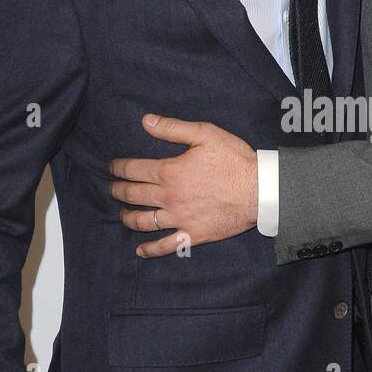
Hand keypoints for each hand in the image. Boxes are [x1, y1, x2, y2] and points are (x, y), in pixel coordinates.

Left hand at [110, 115, 257, 256]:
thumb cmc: (234, 160)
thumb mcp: (205, 134)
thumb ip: (173, 128)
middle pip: (133, 195)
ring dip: (128, 217)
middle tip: (112, 188)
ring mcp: (179, 219)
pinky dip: (150, 250)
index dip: (119, 168)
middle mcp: (169, 198)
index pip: (134, 170)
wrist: (259, 190)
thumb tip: (146, 121)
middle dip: (118, 190)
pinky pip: (165, 246)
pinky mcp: (192, 235)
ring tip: (122, 214)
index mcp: (170, 172)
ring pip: (143, 221)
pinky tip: (140, 250)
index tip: (112, 167)